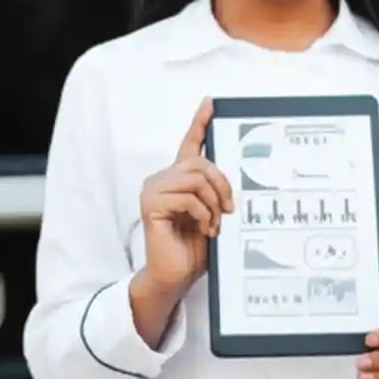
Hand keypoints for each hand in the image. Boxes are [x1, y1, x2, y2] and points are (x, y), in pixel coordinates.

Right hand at [137, 97, 233, 293]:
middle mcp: (162, 179)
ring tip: (212, 224)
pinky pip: (188, 197)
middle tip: (228, 210)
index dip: (199, 122)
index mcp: (177, 179)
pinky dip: (203, 214)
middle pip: (201, 163)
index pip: (189, 144)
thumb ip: (213, 192)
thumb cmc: (192, 248)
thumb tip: (226, 178)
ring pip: (196, 178)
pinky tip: (203, 229)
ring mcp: (153, 190)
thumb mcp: (210, 213)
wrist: (175, 275)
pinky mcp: (150, 204)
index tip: (210, 103)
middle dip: (222, 185)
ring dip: (213, 204)